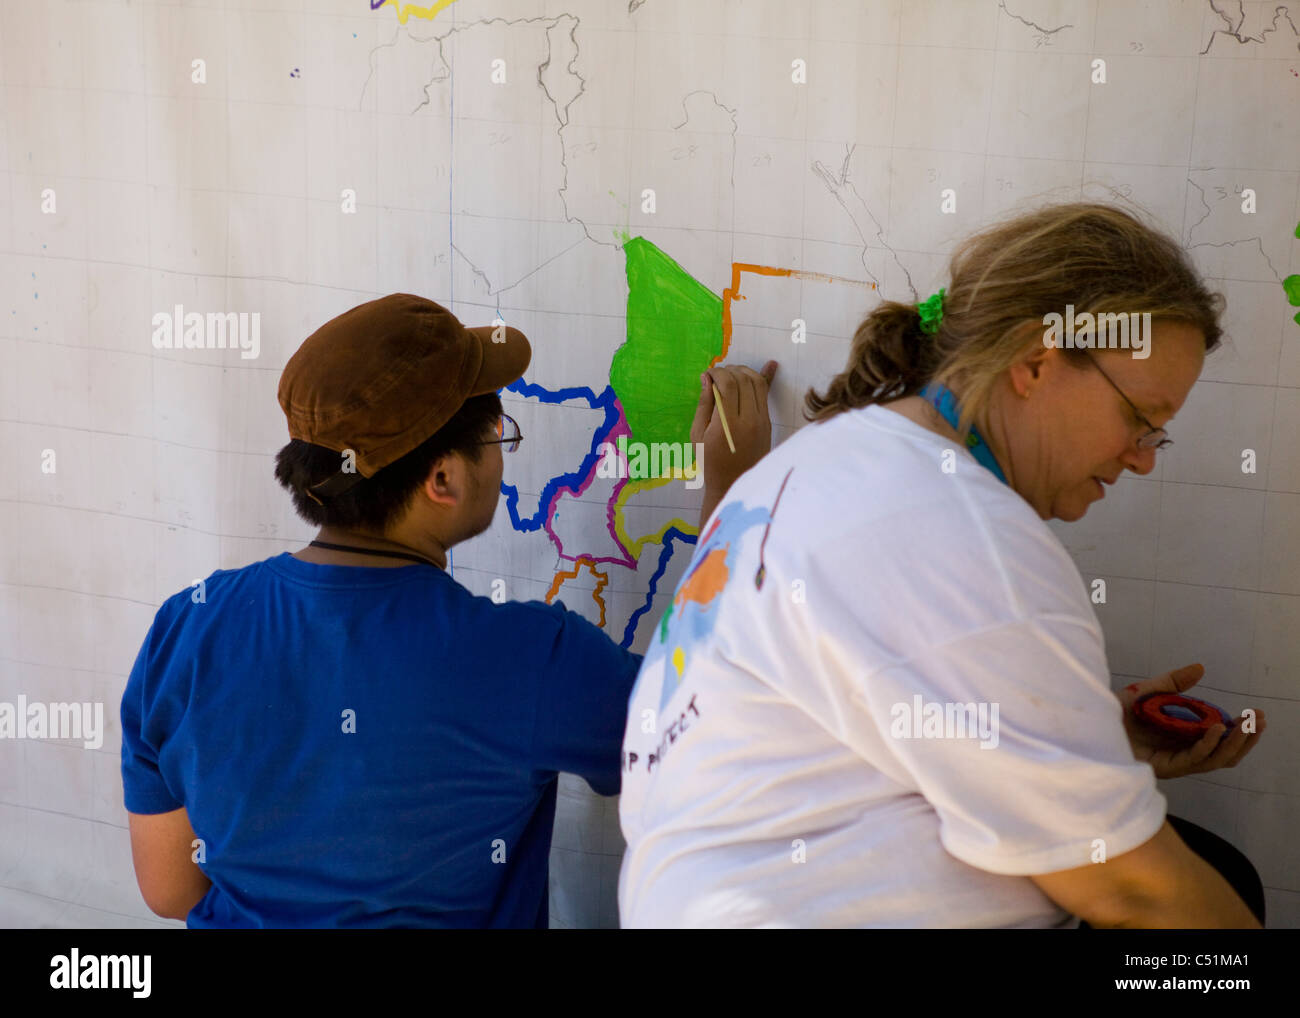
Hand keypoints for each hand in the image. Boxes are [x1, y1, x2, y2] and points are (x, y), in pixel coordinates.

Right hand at [690, 360, 777, 496]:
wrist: (733, 484)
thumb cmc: (710, 461)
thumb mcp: (698, 434)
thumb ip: (704, 404)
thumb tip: (707, 378)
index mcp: (727, 425)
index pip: (728, 385)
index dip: (717, 373)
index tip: (708, 373)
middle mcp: (748, 420)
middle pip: (743, 381)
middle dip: (729, 370)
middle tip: (717, 374)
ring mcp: (761, 421)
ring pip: (758, 384)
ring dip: (744, 372)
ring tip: (731, 373)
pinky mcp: (767, 423)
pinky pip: (767, 395)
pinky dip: (766, 378)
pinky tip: (771, 364)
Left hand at [1118, 664, 1265, 778]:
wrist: (1090, 725)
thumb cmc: (1115, 713)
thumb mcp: (1148, 692)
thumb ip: (1174, 682)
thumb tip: (1200, 668)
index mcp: (1183, 739)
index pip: (1221, 741)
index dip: (1241, 731)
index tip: (1256, 714)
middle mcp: (1182, 753)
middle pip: (1224, 753)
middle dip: (1246, 738)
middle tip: (1261, 720)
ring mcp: (1174, 762)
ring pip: (1214, 759)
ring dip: (1234, 742)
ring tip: (1247, 724)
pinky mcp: (1164, 767)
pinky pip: (1193, 758)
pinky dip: (1208, 744)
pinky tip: (1217, 728)